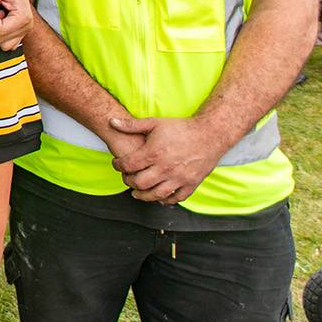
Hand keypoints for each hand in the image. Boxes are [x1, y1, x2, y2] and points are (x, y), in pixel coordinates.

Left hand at [108, 114, 227, 203]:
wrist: (210, 134)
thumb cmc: (181, 128)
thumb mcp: (154, 123)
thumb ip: (131, 125)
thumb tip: (111, 122)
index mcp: (154, 153)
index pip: (128, 165)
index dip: (118, 166)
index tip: (117, 164)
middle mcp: (165, 168)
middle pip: (139, 183)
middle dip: (128, 181)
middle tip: (127, 178)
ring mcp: (179, 178)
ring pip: (155, 195)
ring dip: (143, 195)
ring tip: (137, 192)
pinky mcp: (191, 184)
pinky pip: (175, 198)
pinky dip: (165, 200)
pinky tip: (158, 196)